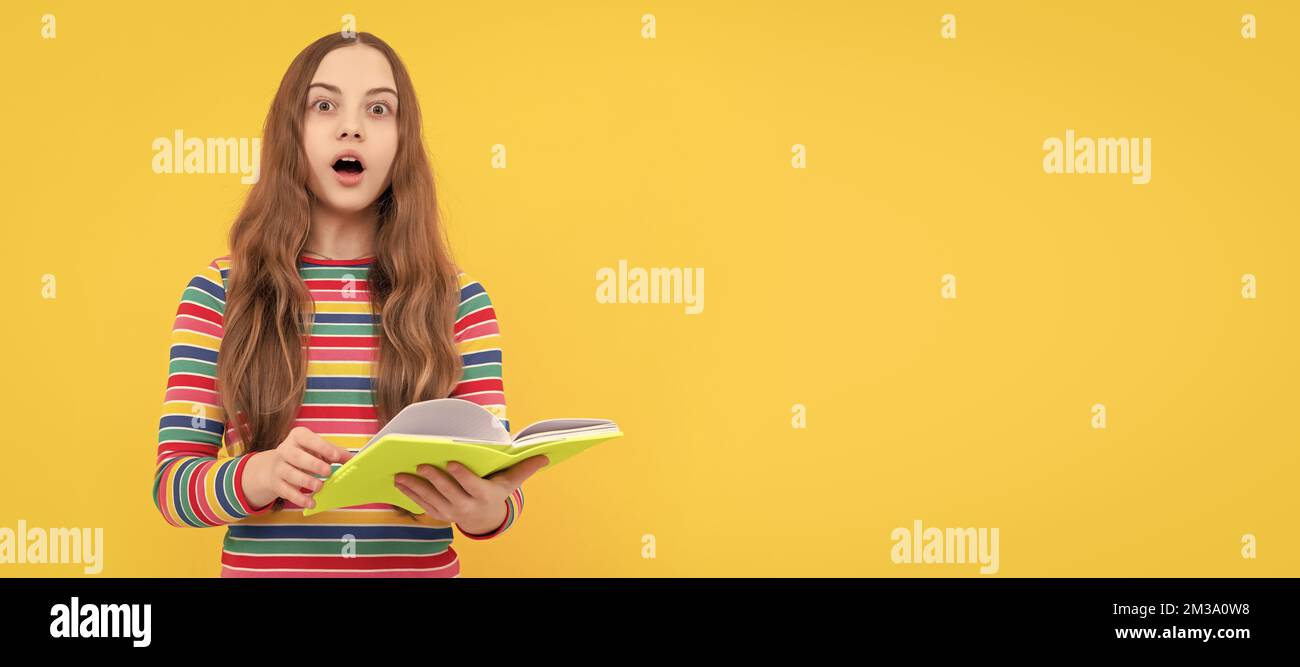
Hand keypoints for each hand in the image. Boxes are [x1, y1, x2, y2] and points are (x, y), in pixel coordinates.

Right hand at [243, 426, 354, 509]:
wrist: (274, 467)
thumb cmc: (304, 455)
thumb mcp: (318, 450)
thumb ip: (335, 453)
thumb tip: (353, 460)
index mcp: (297, 437)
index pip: (308, 438)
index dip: (321, 447)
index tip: (335, 456)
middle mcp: (285, 450)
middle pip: (296, 456)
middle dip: (313, 464)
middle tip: (328, 472)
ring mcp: (279, 467)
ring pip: (290, 473)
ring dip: (306, 481)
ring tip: (319, 486)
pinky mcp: (276, 483)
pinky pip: (287, 491)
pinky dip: (299, 498)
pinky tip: (311, 502)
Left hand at [394, 455, 549, 532]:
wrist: (484, 518)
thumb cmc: (497, 491)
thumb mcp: (511, 481)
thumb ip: (525, 467)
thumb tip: (545, 455)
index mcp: (485, 495)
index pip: (473, 486)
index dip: (462, 475)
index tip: (451, 462)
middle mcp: (468, 506)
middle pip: (450, 493)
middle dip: (435, 479)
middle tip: (422, 465)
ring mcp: (452, 512)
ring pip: (433, 500)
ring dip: (416, 488)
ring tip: (401, 475)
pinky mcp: (440, 513)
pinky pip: (424, 505)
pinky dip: (410, 495)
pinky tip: (400, 483)